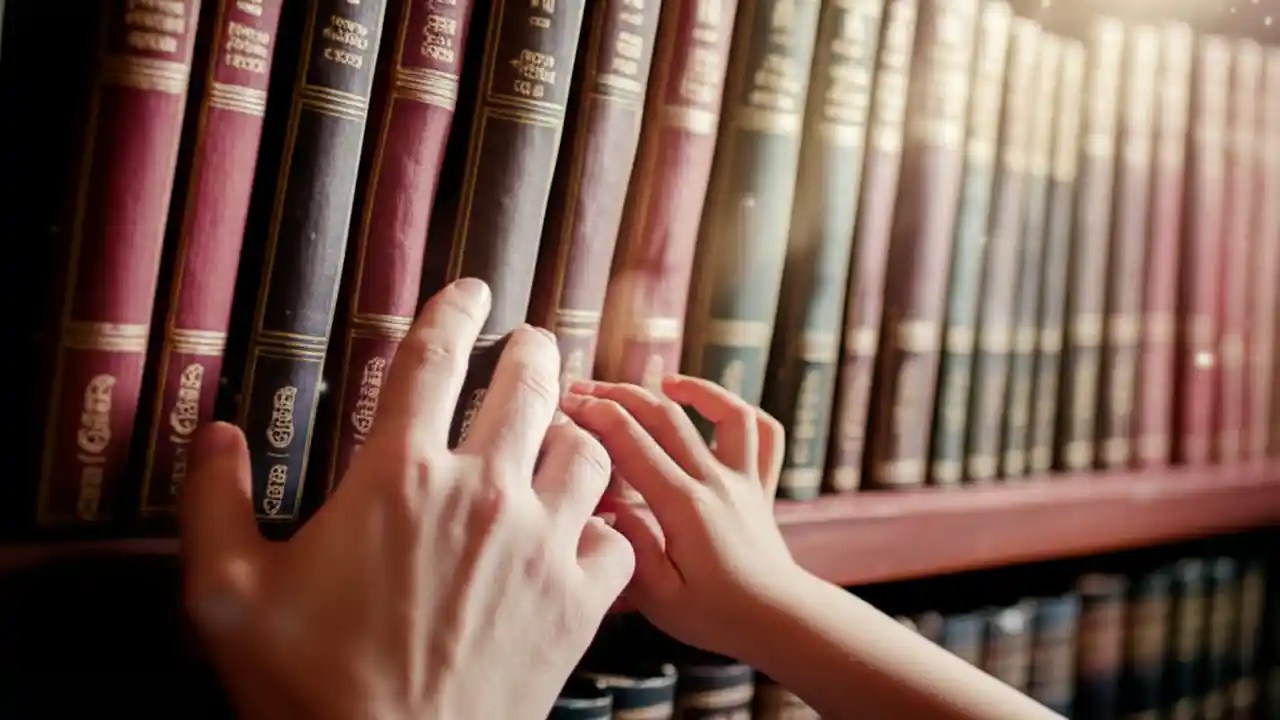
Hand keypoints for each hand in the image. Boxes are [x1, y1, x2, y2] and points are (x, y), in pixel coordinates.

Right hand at [180, 278, 633, 719]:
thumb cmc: (307, 687)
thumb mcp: (228, 594)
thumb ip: (214, 505)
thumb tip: (216, 437)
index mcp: (398, 477)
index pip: (432, 360)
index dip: (454, 311)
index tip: (472, 290)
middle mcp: (482, 492)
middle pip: (530, 386)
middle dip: (535, 350)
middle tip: (533, 342)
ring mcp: (541, 543)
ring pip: (587, 449)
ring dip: (578, 427)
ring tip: (569, 423)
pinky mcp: (578, 599)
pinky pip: (618, 534)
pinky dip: (613, 521)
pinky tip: (598, 521)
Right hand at [558, 375, 803, 659]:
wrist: (778, 622)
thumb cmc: (715, 615)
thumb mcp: (658, 598)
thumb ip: (629, 548)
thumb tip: (606, 506)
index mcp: (684, 507)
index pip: (632, 443)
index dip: (595, 415)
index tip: (565, 403)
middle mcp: (715, 483)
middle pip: (666, 417)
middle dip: (619, 394)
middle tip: (584, 387)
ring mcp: (743, 479)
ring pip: (726, 412)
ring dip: (691, 388)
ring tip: (658, 381)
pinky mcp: (760, 485)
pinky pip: (765, 433)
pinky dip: (738, 409)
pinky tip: (711, 404)